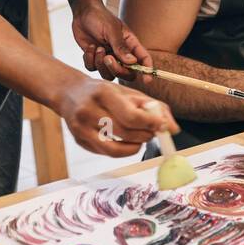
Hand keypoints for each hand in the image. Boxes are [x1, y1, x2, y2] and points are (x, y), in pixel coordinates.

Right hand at [55, 77, 177, 156]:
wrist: (69, 93)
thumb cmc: (103, 92)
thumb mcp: (127, 91)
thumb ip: (153, 107)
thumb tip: (174, 129)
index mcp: (103, 93)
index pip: (131, 115)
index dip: (151, 123)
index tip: (163, 126)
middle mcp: (89, 110)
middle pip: (126, 133)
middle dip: (146, 135)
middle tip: (153, 132)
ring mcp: (81, 128)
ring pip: (116, 148)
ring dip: (136, 145)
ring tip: (142, 138)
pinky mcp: (79, 141)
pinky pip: (107, 153)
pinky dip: (123, 150)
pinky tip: (128, 142)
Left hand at [71, 0, 152, 80]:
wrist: (83, 13)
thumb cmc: (100, 17)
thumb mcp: (111, 29)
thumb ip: (120, 46)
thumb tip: (133, 62)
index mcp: (131, 44)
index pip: (144, 59)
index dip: (148, 70)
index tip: (147, 80)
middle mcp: (121, 54)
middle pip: (126, 73)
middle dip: (116, 69)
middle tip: (107, 57)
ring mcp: (108, 57)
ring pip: (109, 74)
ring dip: (100, 63)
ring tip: (97, 48)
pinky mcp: (95, 59)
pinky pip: (93, 69)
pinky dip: (89, 60)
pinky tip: (89, 48)